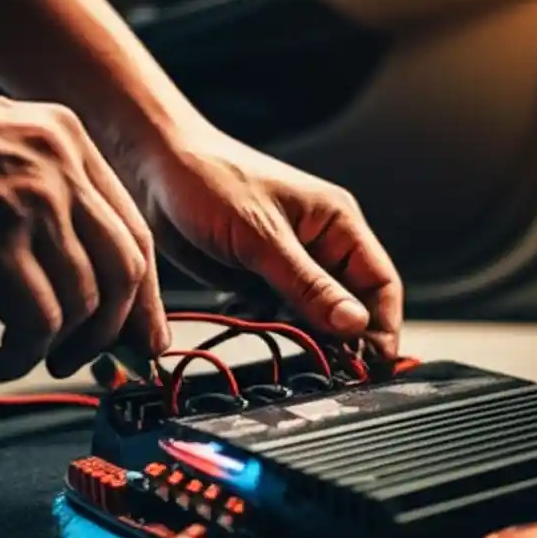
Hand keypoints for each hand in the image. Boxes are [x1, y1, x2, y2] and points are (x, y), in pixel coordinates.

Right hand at [0, 88, 168, 380]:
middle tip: (86, 362)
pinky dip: (26, 353)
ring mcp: (29, 199)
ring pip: (87, 300)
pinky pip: (39, 319)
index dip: (142, 298)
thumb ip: (46, 202)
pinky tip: (0, 358)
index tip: (139, 339)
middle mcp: (61, 164)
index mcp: (68, 141)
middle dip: (114, 332)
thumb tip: (83, 284)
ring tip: (27, 357)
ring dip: (63, 347)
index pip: (136, 233)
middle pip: (127, 269)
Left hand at [127, 129, 403, 357]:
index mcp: (337, 222)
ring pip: (314, 314)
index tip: (372, 365)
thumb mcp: (262, 238)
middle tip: (328, 371)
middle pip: (351, 304)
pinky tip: (251, 323)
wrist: (154, 166)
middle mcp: (321, 243)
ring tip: (286, 348)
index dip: (382, 326)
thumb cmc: (209, 180)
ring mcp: (290, 261)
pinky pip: (280, 313)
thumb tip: (355, 325)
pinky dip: (270, 325)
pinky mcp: (260, 275)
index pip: (381, 283)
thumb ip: (308, 286)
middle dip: (341, 338)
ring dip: (302, 334)